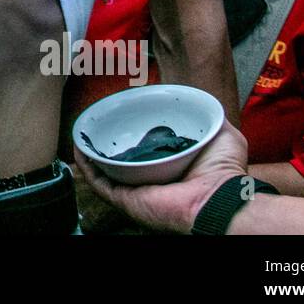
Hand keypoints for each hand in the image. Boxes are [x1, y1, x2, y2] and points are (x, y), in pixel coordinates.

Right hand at [73, 122, 249, 233]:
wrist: (219, 199)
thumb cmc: (224, 173)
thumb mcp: (223, 135)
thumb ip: (214, 119)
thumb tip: (207, 104)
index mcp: (172, 168)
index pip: (148, 150)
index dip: (136, 134)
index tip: (126, 116)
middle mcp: (152, 180)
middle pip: (124, 159)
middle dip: (111, 142)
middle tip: (102, 122)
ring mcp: (136, 190)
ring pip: (105, 169)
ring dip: (92, 152)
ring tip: (84, 131)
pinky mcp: (123, 198)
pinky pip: (98, 181)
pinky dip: (85, 165)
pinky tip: (79, 146)